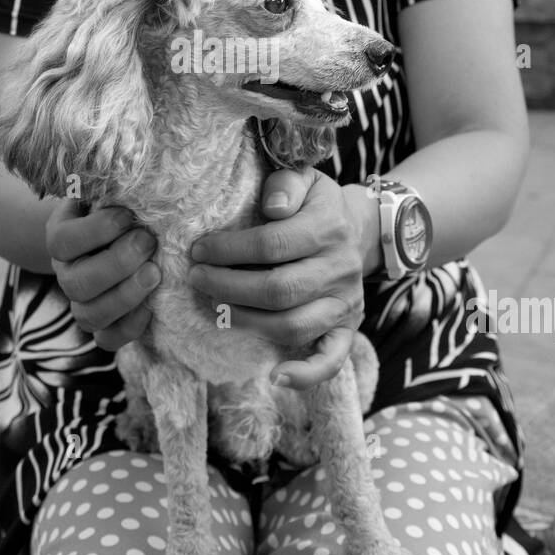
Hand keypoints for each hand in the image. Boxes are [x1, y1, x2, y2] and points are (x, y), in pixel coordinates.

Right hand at [46, 198, 160, 350]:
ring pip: (90, 314)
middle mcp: (66, 274)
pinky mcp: (102, 326)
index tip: (127, 215)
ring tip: (156, 273)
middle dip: (117, 263)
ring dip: (125, 295)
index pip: (64, 242)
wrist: (114, 237)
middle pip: (78, 283)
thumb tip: (130, 176)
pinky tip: (152, 307)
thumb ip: (112, 188)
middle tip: (148, 242)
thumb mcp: (108, 192)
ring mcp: (81, 303)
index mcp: (61, 238)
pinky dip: (129, 327)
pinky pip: (107, 339)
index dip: (95, 231)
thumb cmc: (116, 208)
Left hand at [189, 168, 372, 389]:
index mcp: (329, 228)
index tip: (199, 250)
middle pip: (278, 290)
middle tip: (197, 278)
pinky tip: (275, 376)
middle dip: (228, 287)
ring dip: (247, 321)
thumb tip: (272, 207)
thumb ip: (286, 183)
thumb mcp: (304, 178)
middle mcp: (341, 269)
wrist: (357, 230)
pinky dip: (306, 374)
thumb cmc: (314, 205)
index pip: (272, 244)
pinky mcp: (347, 329)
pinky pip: (331, 359)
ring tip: (215, 308)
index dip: (229, 250)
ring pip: (293, 326)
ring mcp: (345, 303)